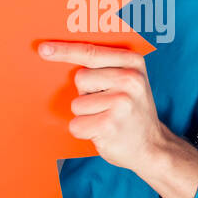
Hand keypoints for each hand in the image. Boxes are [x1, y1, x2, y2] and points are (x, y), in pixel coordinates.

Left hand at [38, 40, 167, 171]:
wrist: (153, 147)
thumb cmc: (132, 112)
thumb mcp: (130, 80)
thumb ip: (106, 64)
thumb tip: (62, 51)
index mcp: (134, 62)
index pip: (91, 52)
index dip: (64, 50)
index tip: (44, 49)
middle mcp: (130, 80)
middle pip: (80, 78)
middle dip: (87, 94)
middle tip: (109, 105)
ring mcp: (120, 103)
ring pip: (77, 104)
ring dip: (86, 115)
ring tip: (108, 119)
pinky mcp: (109, 125)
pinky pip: (76, 125)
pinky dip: (85, 131)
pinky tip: (104, 132)